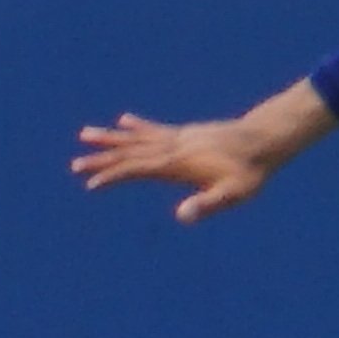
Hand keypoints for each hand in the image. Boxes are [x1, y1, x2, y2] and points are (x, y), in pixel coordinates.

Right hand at [73, 111, 286, 222]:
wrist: (263, 140)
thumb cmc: (249, 173)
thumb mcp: (232, 194)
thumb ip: (207, 204)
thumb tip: (182, 216)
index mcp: (177, 163)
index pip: (137, 169)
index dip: (113, 176)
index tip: (91, 184)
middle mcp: (173, 147)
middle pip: (130, 153)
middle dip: (102, 159)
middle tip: (75, 165)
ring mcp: (178, 138)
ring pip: (137, 138)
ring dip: (111, 138)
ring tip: (85, 134)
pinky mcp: (186, 134)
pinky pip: (155, 130)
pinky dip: (137, 126)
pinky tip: (124, 120)